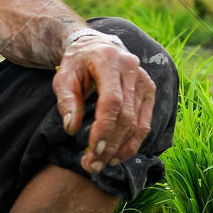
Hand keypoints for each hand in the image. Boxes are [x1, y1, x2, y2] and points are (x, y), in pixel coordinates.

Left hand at [53, 31, 155, 175]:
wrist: (96, 46)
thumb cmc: (77, 63)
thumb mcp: (63, 76)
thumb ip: (66, 100)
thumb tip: (72, 128)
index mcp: (109, 62)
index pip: (112, 101)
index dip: (104, 128)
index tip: (93, 150)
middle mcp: (132, 69)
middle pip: (126, 115)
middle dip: (110, 144)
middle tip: (92, 165)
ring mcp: (144, 80)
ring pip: (138, 122)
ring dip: (121, 148)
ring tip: (102, 164)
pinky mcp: (149, 91)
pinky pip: (145, 123)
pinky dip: (133, 143)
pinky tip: (118, 156)